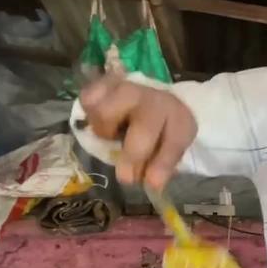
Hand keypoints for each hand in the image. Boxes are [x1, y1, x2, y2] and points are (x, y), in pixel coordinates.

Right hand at [78, 77, 196, 188]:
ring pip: (104, 113)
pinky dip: (90, 112)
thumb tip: (150, 185)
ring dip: (104, 131)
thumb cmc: (163, 130)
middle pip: (138, 130)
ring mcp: (129, 88)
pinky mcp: (106, 82)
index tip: (152, 185)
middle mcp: (154, 100)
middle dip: (131, 157)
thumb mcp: (170, 147)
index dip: (161, 165)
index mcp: (178, 118)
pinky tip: (101, 119)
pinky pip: (88, 99)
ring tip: (113, 134)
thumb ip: (161, 166)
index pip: (173, 142)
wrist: (156, 100)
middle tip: (126, 172)